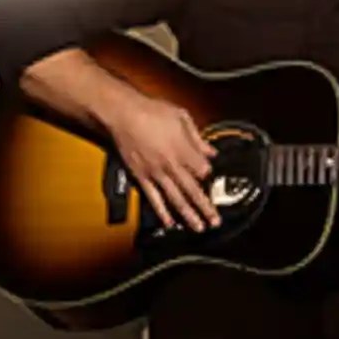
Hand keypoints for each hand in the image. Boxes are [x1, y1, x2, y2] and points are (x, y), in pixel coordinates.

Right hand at [108, 93, 219, 231]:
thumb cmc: (150, 111)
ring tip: (198, 227)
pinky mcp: (141, 177)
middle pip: (193, 190)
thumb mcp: (181, 117)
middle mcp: (171, 165)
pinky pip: (153, 198)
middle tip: (215, 221)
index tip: (212, 179)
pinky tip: (170, 222)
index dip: (209, 176)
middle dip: (206, 207)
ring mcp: (156, 173)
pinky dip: (162, 211)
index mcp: (183, 150)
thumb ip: (198, 138)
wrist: (122, 113)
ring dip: (188, 215)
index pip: (203, 171)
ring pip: (176, 199)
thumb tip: (210, 151)